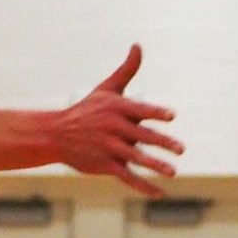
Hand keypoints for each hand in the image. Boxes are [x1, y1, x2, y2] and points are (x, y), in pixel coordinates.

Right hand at [56, 45, 182, 197]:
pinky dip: (143, 186)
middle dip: (161, 143)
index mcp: (117, 108)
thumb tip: (138, 45)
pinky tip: (159, 192)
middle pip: (141, 136)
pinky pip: (127, 177)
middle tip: (180, 149)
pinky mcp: (104, 165)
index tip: (171, 116)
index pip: (140, 110)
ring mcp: (108, 148)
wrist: (57, 134)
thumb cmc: (87, 110)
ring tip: (172, 172)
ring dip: (154, 165)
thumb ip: (127, 70)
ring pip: (135, 158)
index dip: (155, 113)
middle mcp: (113, 128)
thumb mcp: (107, 89)